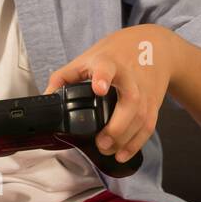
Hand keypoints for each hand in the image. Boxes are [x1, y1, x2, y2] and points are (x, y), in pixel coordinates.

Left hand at [43, 25, 174, 165]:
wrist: (153, 47)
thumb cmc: (116, 54)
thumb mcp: (87, 57)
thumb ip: (64, 77)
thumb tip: (46, 97)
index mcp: (110, 63)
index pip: (107, 68)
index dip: (102, 77)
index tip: (99, 88)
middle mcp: (131, 78)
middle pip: (131, 102)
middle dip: (117, 126)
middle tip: (101, 141)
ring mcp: (144, 92)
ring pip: (141, 119)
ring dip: (125, 140)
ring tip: (106, 150)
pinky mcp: (153, 104)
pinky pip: (148, 127)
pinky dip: (136, 144)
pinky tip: (122, 154)